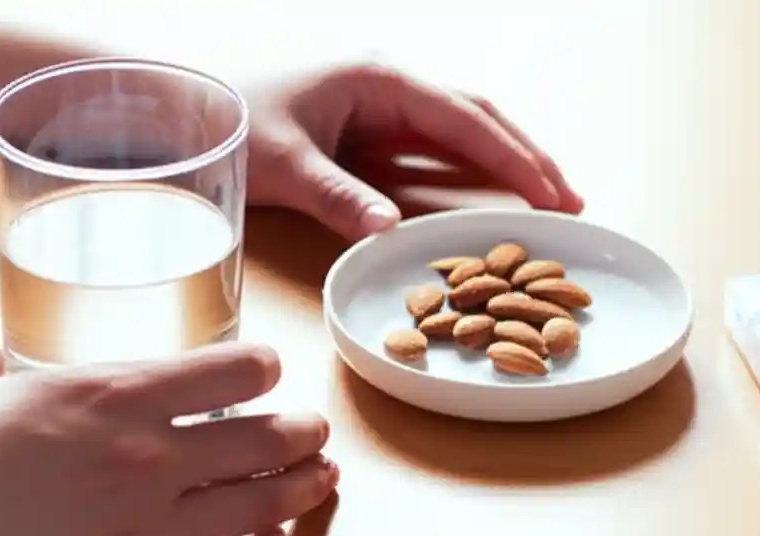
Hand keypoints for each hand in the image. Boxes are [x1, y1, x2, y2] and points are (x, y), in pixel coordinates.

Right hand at [0, 340, 334, 535]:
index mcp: (108, 392)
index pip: (235, 369)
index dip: (266, 370)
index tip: (269, 373)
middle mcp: (142, 457)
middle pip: (268, 436)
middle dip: (303, 430)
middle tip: (312, 431)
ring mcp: (140, 532)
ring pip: (266, 505)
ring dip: (306, 489)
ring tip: (322, 480)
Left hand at [243, 62, 584, 239]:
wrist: (186, 112)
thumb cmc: (230, 124)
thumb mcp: (283, 164)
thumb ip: (336, 196)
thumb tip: (389, 233)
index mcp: (380, 79)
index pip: (465, 117)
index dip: (513, 157)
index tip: (552, 193)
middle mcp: (391, 87)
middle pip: (479, 117)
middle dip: (528, 156)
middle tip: (573, 201)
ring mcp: (384, 110)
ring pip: (464, 132)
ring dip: (508, 162)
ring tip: (552, 199)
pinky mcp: (373, 134)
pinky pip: (436, 152)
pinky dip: (471, 173)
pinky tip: (495, 197)